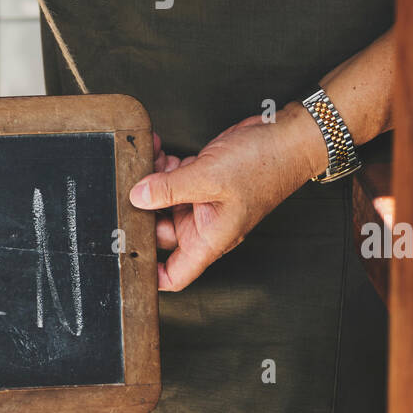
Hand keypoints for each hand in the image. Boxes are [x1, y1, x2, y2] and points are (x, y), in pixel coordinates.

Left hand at [128, 106, 323, 291]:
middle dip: (142, 208)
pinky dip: (162, 166)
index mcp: (209, 238)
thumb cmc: (265, 166)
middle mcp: (204, 224)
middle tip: (130, 185)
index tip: (126, 257)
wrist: (286, 138)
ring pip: (161, 201)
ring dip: (151, 181)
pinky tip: (160, 151)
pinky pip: (172, 180)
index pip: (174, 275)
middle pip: (158, 232)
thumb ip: (170, 188)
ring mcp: (202, 202)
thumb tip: (137, 197)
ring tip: (149, 159)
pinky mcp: (201, 180)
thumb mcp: (210, 177)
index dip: (150, 273)